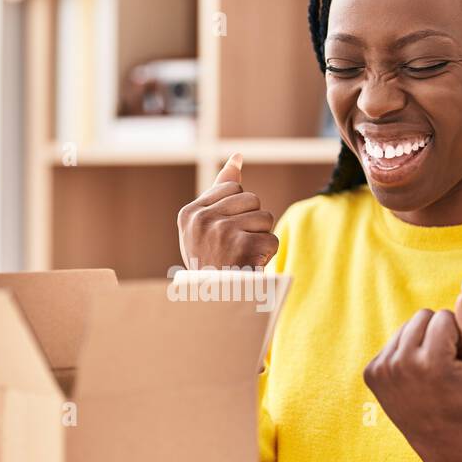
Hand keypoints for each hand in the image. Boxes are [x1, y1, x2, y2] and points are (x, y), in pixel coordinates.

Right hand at [177, 152, 278, 268]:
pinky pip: (272, 238)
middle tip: (235, 248)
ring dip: (261, 238)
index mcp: (189, 213)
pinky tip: (251, 266)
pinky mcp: (241, 248)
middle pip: (252, 199)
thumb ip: (221, 189)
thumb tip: (238, 156)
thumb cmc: (213, 262)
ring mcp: (220, 233)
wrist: (214, 305)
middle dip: (252, 222)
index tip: (223, 235)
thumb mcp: (207, 225)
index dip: (238, 211)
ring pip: (264, 217)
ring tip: (242, 256)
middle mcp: (201, 220)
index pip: (233, 187)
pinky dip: (267, 254)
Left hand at [363, 279, 461, 461]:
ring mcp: (381, 369)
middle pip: (422, 315)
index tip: (459, 365)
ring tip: (430, 373)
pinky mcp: (370, 373)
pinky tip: (414, 378)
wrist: (443, 440)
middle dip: (438, 334)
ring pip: (406, 326)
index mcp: (430, 362)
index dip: (458, 336)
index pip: (443, 316)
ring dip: (421, 342)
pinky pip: (393, 341)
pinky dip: (406, 353)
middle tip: (445, 368)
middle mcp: (400, 364)